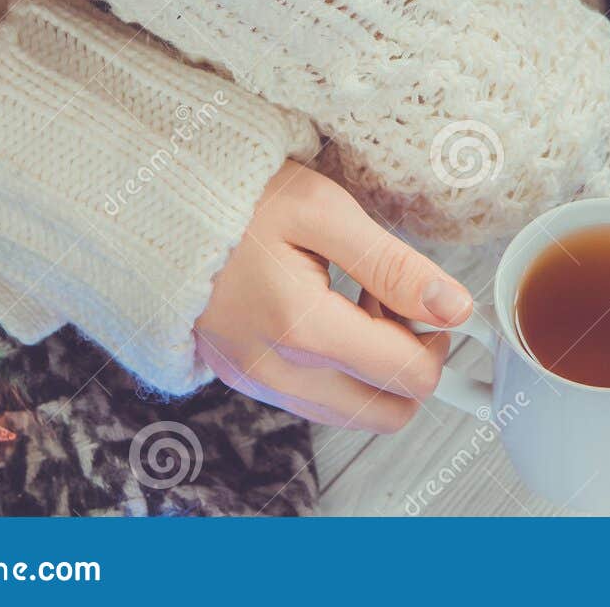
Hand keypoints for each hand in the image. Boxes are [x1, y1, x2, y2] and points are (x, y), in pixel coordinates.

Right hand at [194, 160, 472, 431]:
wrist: (156, 202)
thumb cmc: (238, 197)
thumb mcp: (325, 212)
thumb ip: (393, 266)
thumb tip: (453, 308)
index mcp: (301, 329)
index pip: (410, 376)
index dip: (436, 338)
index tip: (427, 297)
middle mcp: (276, 372)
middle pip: (388, 413)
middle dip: (408, 362)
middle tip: (393, 301)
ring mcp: (255, 381)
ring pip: (353, 413)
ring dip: (373, 369)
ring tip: (354, 298)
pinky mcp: (243, 378)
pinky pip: (315, 399)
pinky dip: (338, 369)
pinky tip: (326, 311)